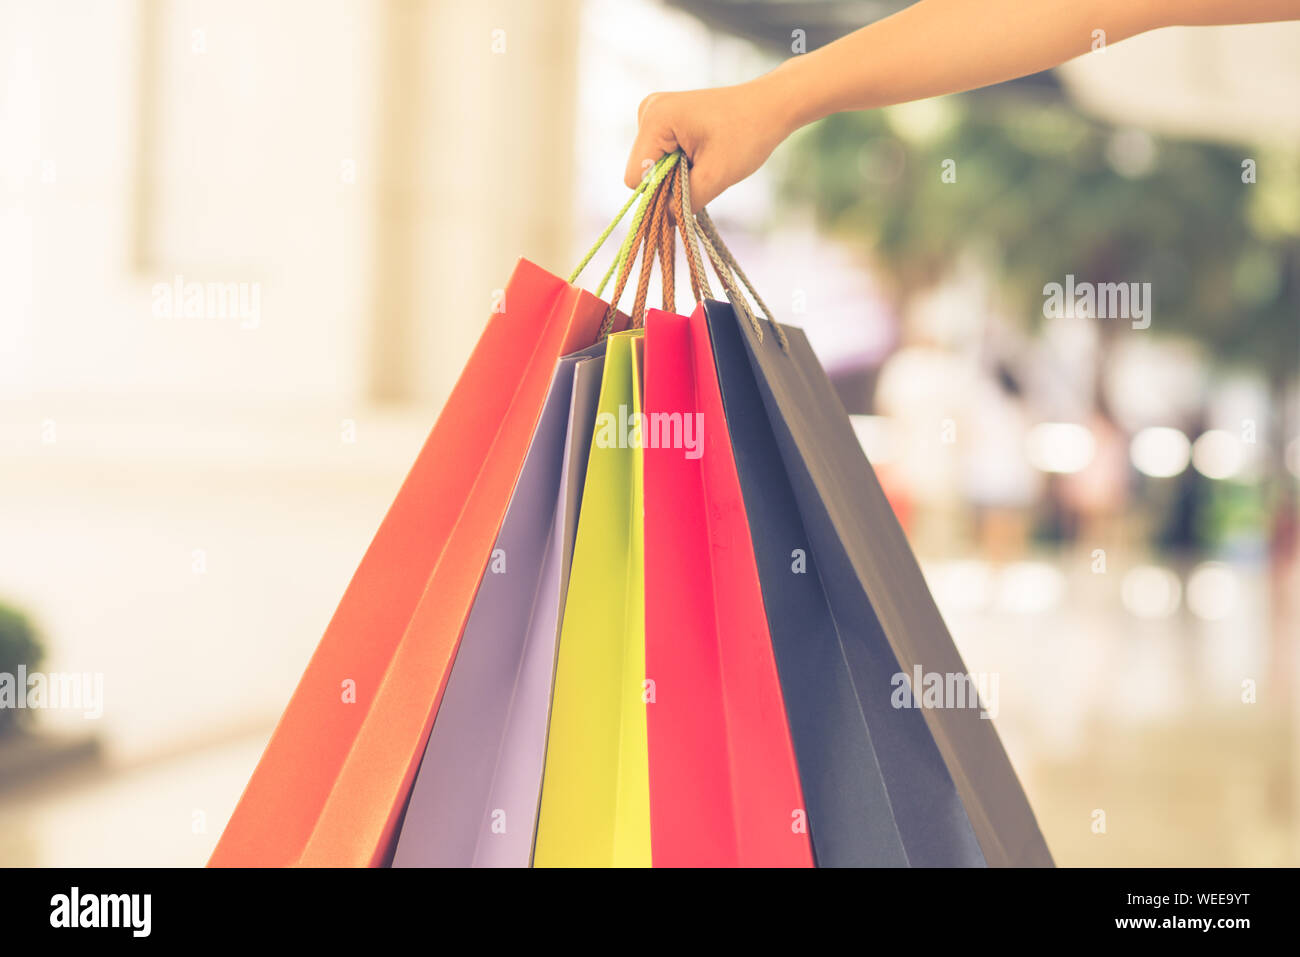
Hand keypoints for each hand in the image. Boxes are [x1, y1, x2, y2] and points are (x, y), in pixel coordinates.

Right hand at [623, 73, 799, 211]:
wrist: (769, 106)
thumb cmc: (746, 135)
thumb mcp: (715, 177)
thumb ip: (682, 203)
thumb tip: (662, 223)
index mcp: (654, 119)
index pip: (635, 179)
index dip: (660, 193)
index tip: (691, 186)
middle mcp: (647, 111)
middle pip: (642, 172)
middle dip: (669, 182)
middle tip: (704, 170)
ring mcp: (654, 112)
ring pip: (651, 166)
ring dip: (676, 174)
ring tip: (706, 158)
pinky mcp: (663, 117)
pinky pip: (660, 155)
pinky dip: (679, 163)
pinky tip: (702, 153)